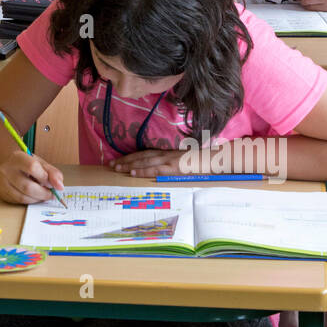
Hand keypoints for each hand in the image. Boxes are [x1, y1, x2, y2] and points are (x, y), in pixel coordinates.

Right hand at [0, 150, 64, 204]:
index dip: (45, 178)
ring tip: (43, 194)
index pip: (32, 167)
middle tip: (51, 194)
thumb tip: (59, 186)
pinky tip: (34, 196)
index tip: (52, 184)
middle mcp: (7, 169)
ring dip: (38, 199)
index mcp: (17, 157)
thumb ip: (53, 173)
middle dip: (43, 193)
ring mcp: (3, 182)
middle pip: (27, 186)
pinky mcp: (3, 193)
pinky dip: (31, 201)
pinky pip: (19, 201)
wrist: (10, 168)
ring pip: (23, 196)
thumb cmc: (27, 165)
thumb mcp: (41, 164)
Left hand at [110, 143, 225, 177]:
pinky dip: (143, 169)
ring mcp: (170, 160)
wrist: (216, 159)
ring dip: (129, 164)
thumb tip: (162, 172)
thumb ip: (173, 166)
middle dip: (125, 160)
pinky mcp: (174, 167)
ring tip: (116, 167)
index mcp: (168, 153)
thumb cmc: (202, 163)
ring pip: (145, 161)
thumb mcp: (185, 163)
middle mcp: (166, 154)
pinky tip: (132, 172)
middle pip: (141, 156)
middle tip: (110, 164)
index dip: (132, 156)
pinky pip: (155, 168)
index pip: (146, 153)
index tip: (119, 160)